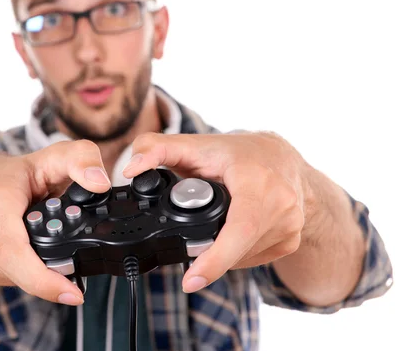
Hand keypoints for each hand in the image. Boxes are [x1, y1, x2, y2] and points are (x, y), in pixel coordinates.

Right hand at [0, 140, 110, 304]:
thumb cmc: (11, 173)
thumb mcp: (52, 155)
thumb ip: (82, 159)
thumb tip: (100, 183)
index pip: (14, 251)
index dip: (43, 279)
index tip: (73, 293)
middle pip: (19, 270)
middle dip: (51, 274)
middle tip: (74, 274)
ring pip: (15, 277)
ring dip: (38, 272)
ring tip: (48, 246)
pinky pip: (7, 278)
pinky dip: (25, 271)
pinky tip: (30, 251)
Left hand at [122, 131, 308, 292]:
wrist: (280, 157)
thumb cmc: (235, 152)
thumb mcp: (192, 143)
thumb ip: (154, 148)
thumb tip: (131, 169)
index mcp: (257, 179)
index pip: (240, 226)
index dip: (216, 257)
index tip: (191, 280)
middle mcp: (281, 203)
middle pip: (236, 247)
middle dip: (208, 254)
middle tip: (190, 251)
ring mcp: (290, 225)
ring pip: (243, 256)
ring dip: (221, 252)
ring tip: (213, 227)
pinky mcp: (291, 240)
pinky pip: (253, 257)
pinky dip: (234, 252)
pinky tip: (229, 231)